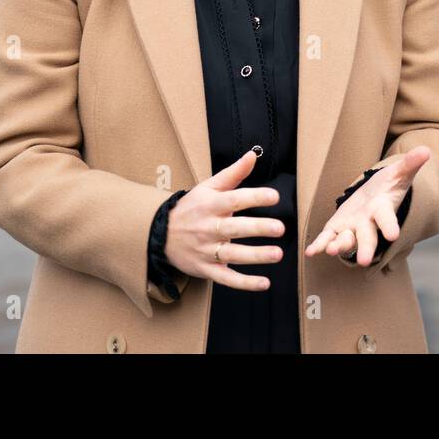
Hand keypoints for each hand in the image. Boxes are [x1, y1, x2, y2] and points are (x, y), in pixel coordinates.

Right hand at [163, 149, 286, 290]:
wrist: (158, 234)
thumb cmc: (190, 208)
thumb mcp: (208, 187)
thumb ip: (233, 173)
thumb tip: (253, 155)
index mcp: (210, 205)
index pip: (233, 199)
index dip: (254, 197)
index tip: (274, 196)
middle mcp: (208, 228)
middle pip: (234, 228)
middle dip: (257, 228)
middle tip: (280, 228)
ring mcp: (206, 250)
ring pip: (232, 255)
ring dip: (256, 256)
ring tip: (277, 254)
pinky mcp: (206, 269)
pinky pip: (226, 278)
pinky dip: (244, 283)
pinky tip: (264, 283)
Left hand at [304, 146, 429, 265]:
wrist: (375, 197)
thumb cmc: (389, 186)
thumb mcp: (400, 174)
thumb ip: (410, 164)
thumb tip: (426, 150)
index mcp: (383, 210)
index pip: (387, 219)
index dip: (389, 226)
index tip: (393, 235)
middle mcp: (368, 223)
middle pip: (367, 237)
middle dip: (365, 248)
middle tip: (363, 261)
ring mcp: (352, 228)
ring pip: (346, 240)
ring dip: (340, 246)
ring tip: (332, 250)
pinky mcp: (337, 228)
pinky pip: (327, 238)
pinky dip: (319, 245)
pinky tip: (310, 252)